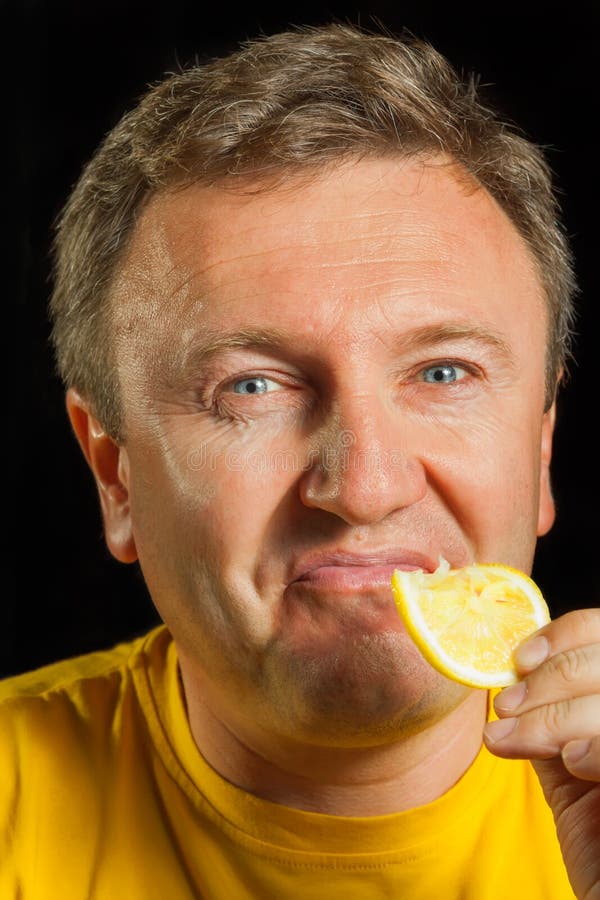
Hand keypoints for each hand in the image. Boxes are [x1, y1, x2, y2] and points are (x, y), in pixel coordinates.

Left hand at [483, 608, 599, 899]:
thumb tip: (512, 675)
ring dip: (553, 716)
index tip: (519, 660)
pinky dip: (596, 746)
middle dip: (549, 680)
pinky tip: (571, 763)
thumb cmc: (598, 840)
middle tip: (506, 707)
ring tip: (511, 739)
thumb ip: (549, 719)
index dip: (567, 635)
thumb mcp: (566, 768)